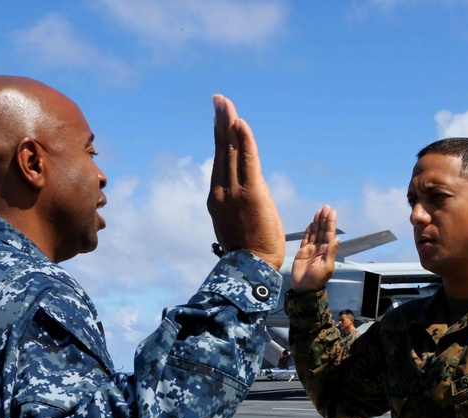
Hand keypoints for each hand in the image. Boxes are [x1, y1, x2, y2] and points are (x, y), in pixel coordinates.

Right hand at [207, 94, 284, 270]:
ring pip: (231, 151)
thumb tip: (238, 195)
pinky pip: (247, 161)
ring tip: (226, 104)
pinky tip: (240, 123)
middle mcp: (221, 191)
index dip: (219, 137)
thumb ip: (234, 206)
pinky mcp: (251, 194)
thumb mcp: (234, 224)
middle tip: (220, 100)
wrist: (251, 268)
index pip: (219, 160)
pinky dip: (243, 141)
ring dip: (229, 124)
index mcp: (217, 198)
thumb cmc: (247, 251)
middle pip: (221, 150)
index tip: (219, 118)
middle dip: (220, 122)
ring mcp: (234, 192)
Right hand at [291, 205, 339, 292]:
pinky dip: (309, 231)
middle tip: (326, 207)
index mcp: (327, 251)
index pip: (329, 234)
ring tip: (319, 211)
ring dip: (317, 222)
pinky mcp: (302, 252)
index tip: (332, 212)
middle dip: (324, 219)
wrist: (304, 288)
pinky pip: (306, 239)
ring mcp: (311, 249)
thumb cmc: (317, 280)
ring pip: (315, 233)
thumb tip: (337, 238)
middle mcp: (320, 248)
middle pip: (322, 230)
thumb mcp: (326, 267)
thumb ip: (330, 252)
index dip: (330, 223)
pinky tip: (311, 224)